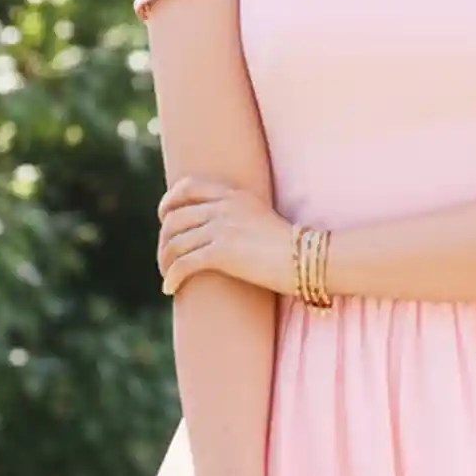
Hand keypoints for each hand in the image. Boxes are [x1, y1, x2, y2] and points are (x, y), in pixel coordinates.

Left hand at [157, 177, 294, 295]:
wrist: (311, 259)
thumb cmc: (294, 248)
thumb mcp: (263, 220)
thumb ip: (241, 218)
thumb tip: (224, 235)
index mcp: (234, 194)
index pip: (188, 186)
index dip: (169, 201)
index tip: (164, 217)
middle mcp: (224, 207)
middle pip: (175, 218)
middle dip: (164, 239)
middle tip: (165, 257)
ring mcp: (222, 228)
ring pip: (175, 243)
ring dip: (165, 261)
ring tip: (167, 276)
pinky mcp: (222, 253)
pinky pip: (184, 264)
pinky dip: (172, 277)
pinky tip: (170, 289)